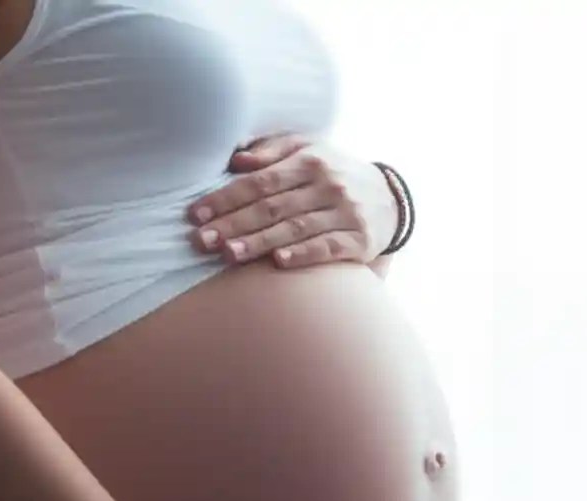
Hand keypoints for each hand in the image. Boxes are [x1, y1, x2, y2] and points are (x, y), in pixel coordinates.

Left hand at [186, 134, 399, 268]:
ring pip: (295, 229)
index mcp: (311, 160)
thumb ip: (273, 151)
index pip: (261, 181)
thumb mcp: (310, 151)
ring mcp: (345, 213)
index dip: (227, 197)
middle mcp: (328, 185)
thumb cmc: (335, 174)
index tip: (197, 214)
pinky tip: (277, 262)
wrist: (390, 199)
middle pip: (273, 207)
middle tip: (202, 240)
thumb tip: (236, 159)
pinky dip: (302, 254)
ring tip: (228, 254)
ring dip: (259, 243)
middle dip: (234, 224)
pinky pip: (326, 248)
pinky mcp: (359, 240)